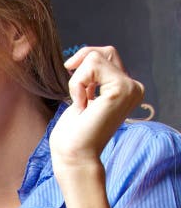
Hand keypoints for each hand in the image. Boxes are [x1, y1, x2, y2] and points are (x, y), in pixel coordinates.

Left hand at [50, 46, 144, 177]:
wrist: (74, 155)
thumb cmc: (73, 133)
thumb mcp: (82, 96)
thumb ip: (92, 77)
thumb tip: (86, 55)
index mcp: (126, 89)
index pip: (106, 55)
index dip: (83, 66)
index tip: (78, 95)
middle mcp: (133, 87)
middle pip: (103, 52)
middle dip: (80, 69)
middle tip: (78, 98)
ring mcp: (130, 87)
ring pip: (95, 57)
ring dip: (77, 81)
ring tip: (81, 104)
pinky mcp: (121, 88)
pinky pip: (91, 65)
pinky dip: (77, 84)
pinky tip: (82, 105)